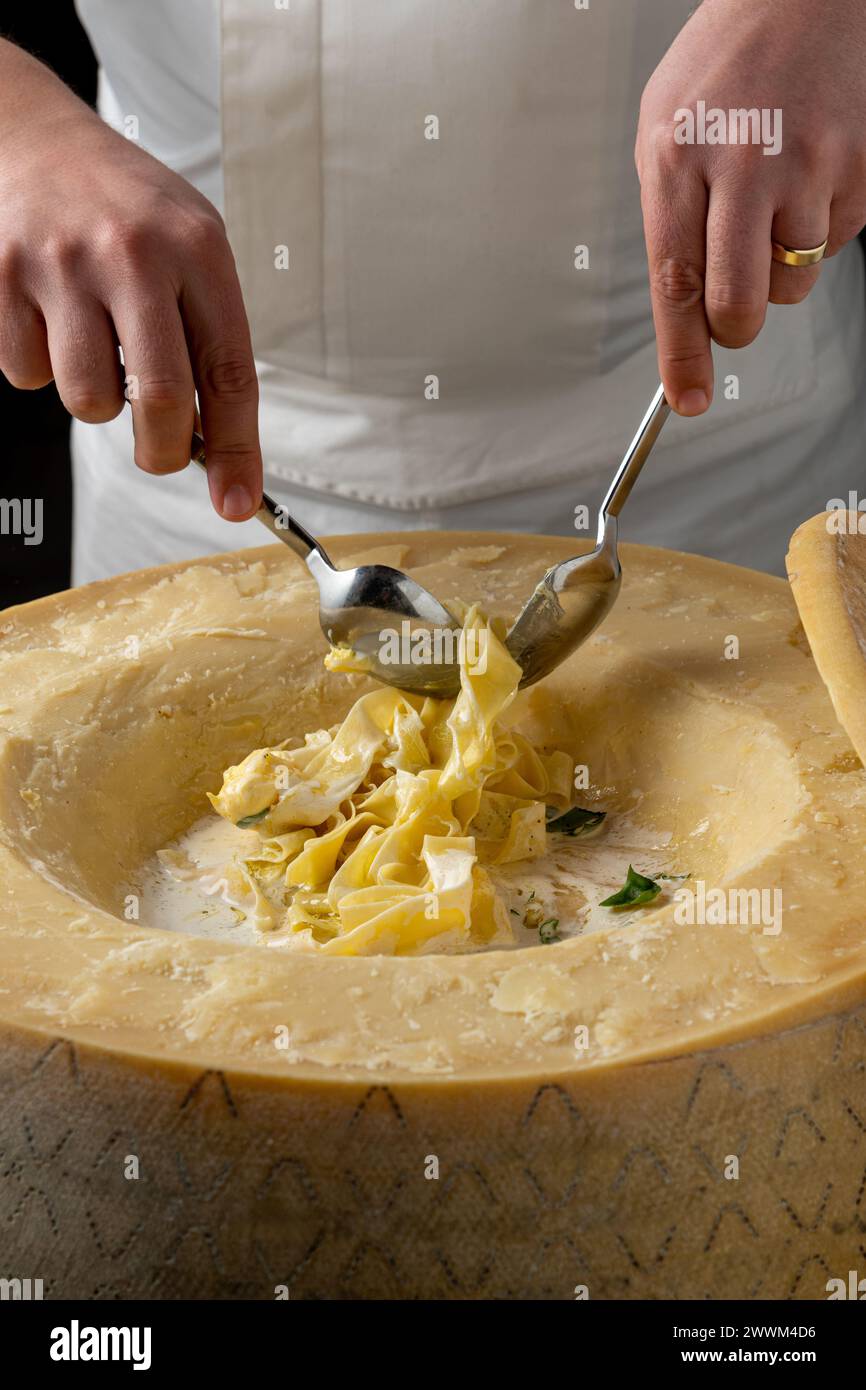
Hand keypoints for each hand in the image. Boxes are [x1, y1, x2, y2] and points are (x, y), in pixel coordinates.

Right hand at [0, 40, 261, 518]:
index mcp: (198, 248)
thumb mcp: (192, 248)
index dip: (237, 450)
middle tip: (161, 451)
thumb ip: (208, 338)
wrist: (34, 135)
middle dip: (164, 450)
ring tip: (99, 350)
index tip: (237, 501)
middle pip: (161, 400)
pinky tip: (51, 319)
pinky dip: (42, 367)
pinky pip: (28, 374)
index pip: (230, 371)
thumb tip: (218, 446)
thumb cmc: (126, 206)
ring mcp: (64, 263)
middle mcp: (134, 253)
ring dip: (99, 401)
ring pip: (90, 399)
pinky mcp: (5, 275)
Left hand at [635, 0, 865, 414]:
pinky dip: (817, 229)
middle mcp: (741, 164)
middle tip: (732, 313)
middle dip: (734, 327)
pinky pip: (834, 243)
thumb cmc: (723, 66)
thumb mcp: (662, 132)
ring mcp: (806, 164)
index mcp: (677, 158)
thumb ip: (668, 222)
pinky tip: (805, 177)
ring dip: (778, 268)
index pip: (675, 285)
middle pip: (740, 303)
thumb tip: (683, 311)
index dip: (682, 356)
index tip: (688, 399)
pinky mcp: (857, 165)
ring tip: (770, 203)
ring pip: (792, 282)